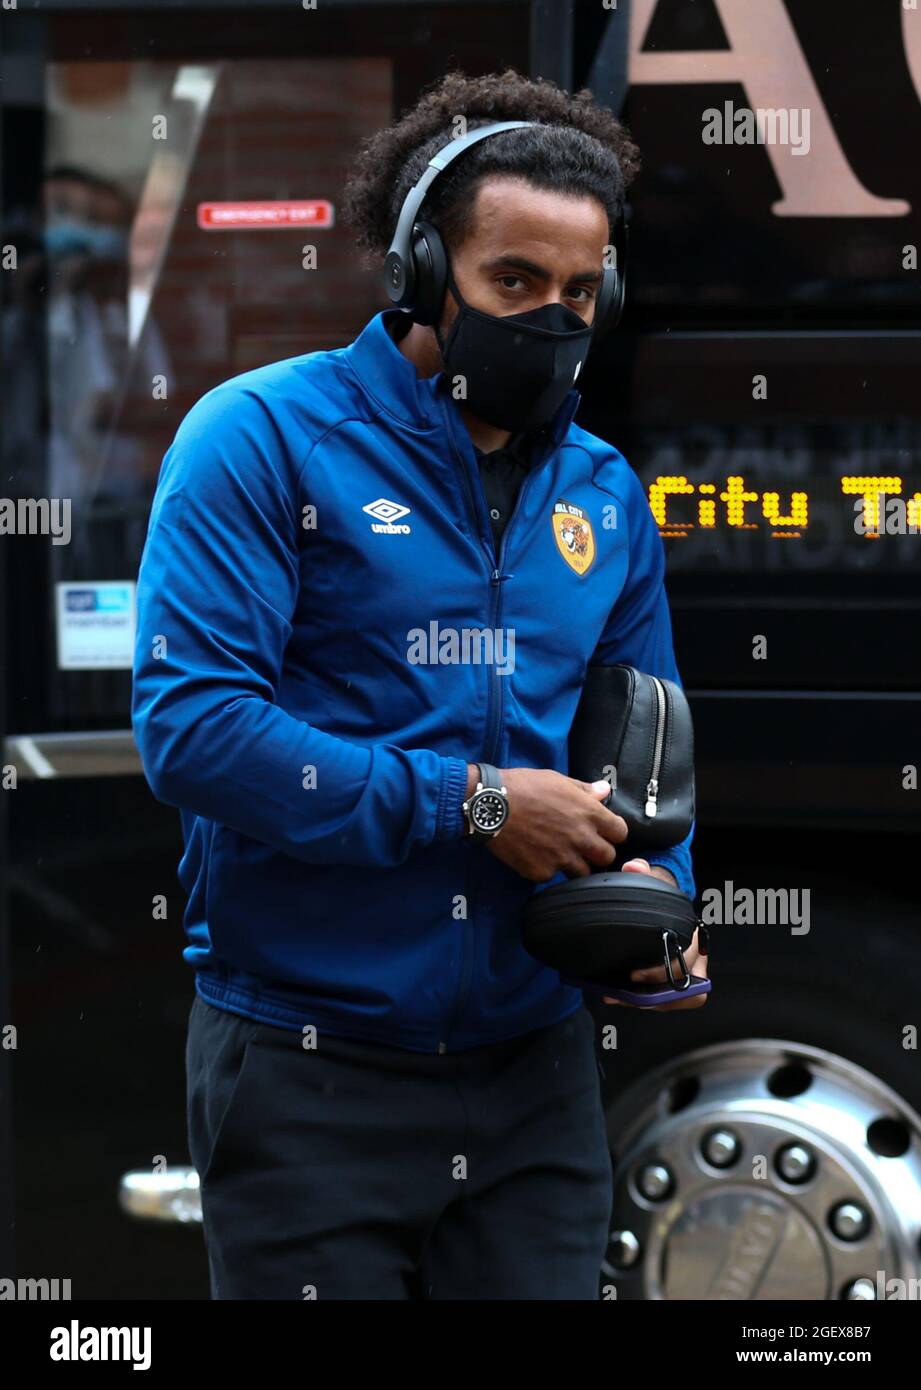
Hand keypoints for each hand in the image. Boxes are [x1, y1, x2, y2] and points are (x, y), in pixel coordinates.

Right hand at [481, 766, 627, 881]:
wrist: (490, 805)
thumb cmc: (523, 787)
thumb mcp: (557, 780)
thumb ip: (584, 789)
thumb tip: (605, 790)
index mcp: (588, 813)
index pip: (620, 832)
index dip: (612, 832)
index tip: (603, 832)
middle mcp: (580, 838)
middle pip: (606, 857)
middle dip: (597, 852)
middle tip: (582, 846)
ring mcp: (561, 858)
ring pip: (583, 873)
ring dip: (574, 865)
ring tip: (558, 853)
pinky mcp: (541, 871)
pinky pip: (552, 876)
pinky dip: (546, 868)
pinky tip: (535, 855)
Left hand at [603, 857, 709, 1010]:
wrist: (662, 904)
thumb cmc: (659, 896)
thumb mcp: (651, 881)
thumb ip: (641, 871)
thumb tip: (634, 868)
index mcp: (694, 934)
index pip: (688, 961)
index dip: (662, 972)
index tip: (634, 974)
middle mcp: (697, 957)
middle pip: (690, 990)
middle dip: (658, 997)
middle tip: (626, 991)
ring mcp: (688, 972)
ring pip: (680, 1000)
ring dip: (650, 1003)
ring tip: (618, 997)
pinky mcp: (673, 981)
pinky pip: (666, 1000)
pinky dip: (644, 1001)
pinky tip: (617, 995)